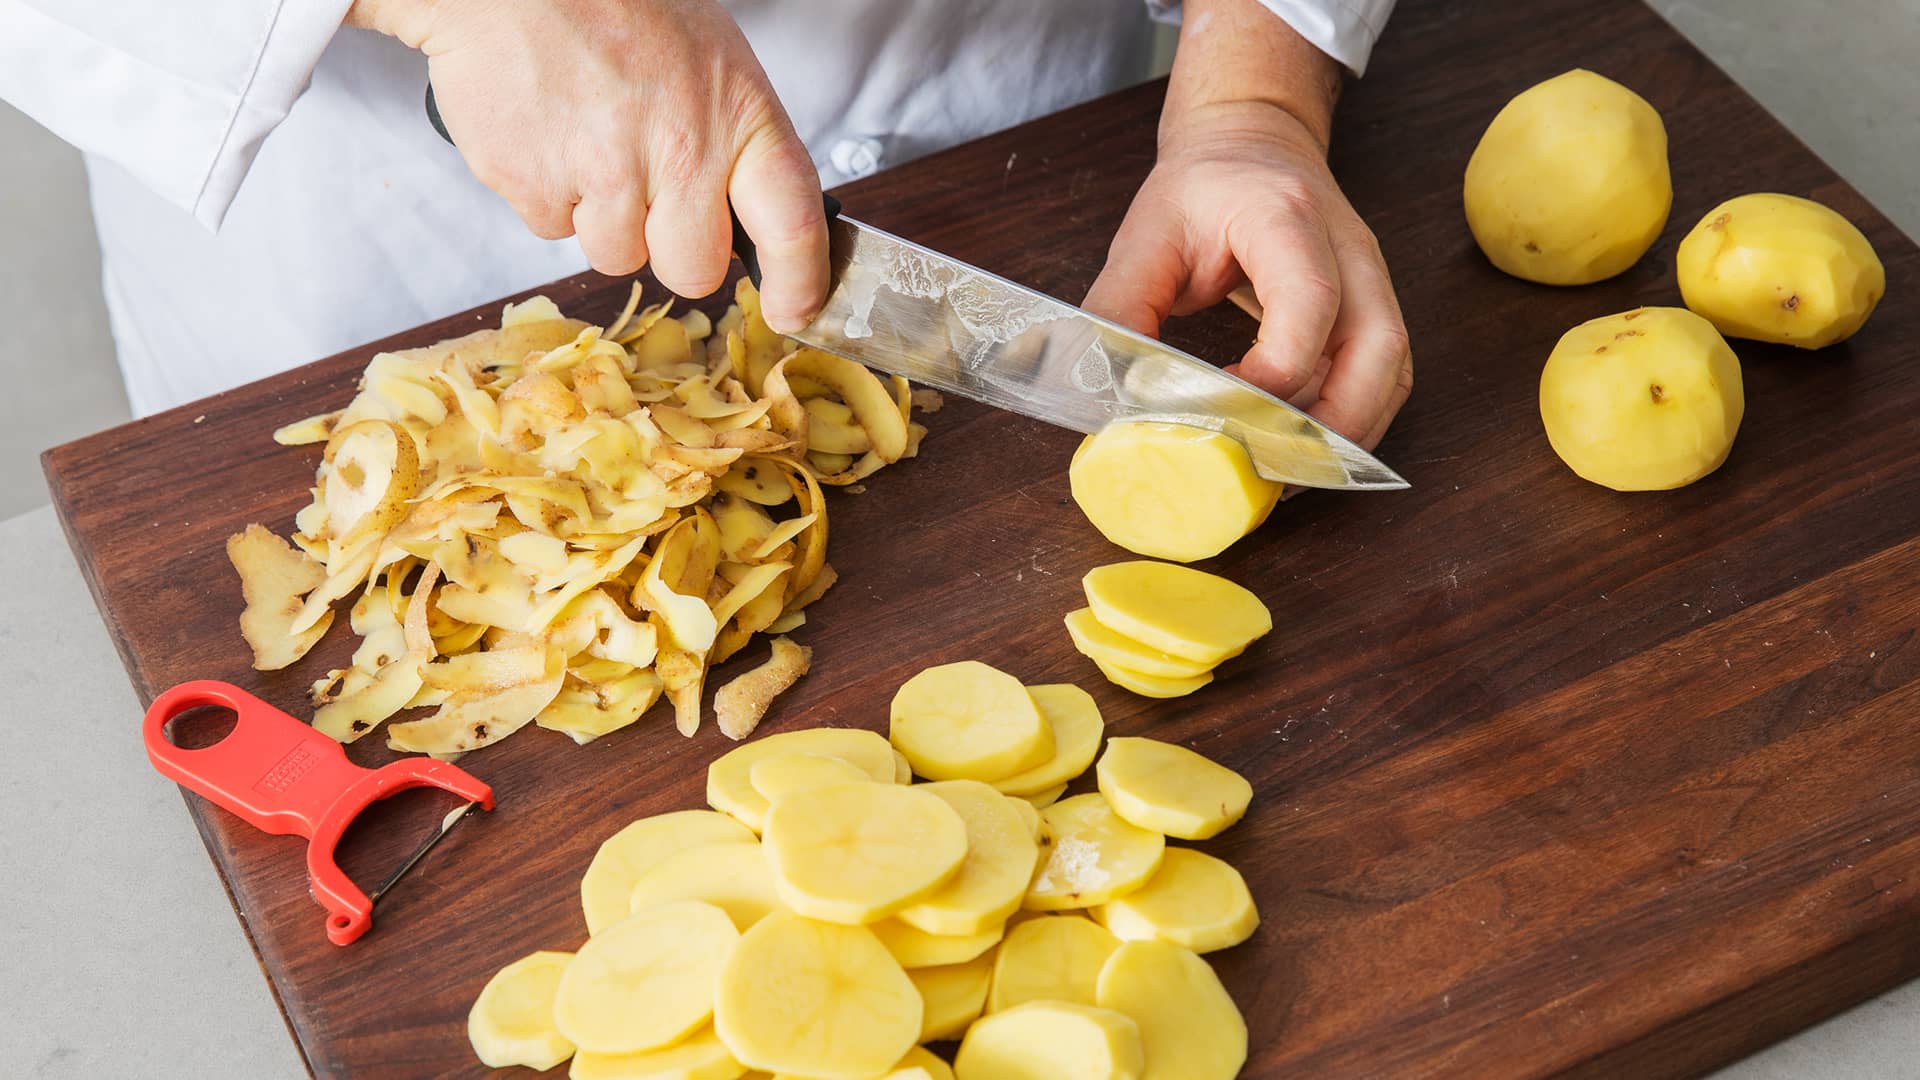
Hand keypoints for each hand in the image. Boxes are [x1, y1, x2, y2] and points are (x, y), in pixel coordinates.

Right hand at [348, 0, 827, 330]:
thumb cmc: (616, 4)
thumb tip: (753, 218)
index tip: (794, 311)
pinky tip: (550, 134)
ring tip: (591, 141)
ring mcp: (606, 174)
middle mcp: (680, 151)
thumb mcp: (710, 59)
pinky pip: (552, 229)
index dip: (800, 283)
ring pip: (618, 257)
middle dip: (673, 250)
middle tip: (652, 194)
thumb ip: (733, 141)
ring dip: (605, 220)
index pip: (794, 225)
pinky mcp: (535, 187)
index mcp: (738, 114)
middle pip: (694, 270)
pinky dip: (549, 194)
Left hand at [1082, 1, 1410, 449]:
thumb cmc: (1199, 188)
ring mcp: (1370, 279)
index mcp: (1284, 215)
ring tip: (1289, 473)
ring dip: (1349, 433)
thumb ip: (1120, 308)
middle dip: (1334, 425)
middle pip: (1378, 348)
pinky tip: (1303, 445)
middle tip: (1274, 470)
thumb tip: (1102, 390)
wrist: (1251, 142)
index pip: (1309, 301)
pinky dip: (1352, 420)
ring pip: (1392, 371)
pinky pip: (1384, 376)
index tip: (1224, 409)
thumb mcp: (1145, 237)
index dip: (1276, 372)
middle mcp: (1346, 248)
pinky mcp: (1371, 307)